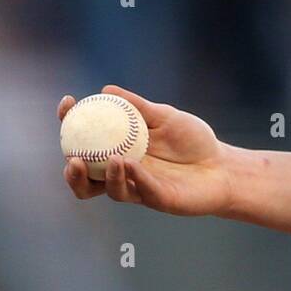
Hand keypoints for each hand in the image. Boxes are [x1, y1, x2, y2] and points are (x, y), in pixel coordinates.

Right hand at [59, 84, 231, 216]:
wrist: (223, 166)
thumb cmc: (194, 141)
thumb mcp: (165, 117)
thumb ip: (138, 107)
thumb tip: (106, 90)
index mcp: (120, 150)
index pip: (85, 141)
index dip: (69, 124)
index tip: (67, 104)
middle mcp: (124, 173)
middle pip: (85, 179)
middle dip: (72, 171)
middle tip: (73, 158)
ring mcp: (139, 188)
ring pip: (109, 190)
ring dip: (103, 177)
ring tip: (110, 159)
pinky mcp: (157, 200)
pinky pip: (140, 189)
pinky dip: (132, 176)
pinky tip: (128, 163)